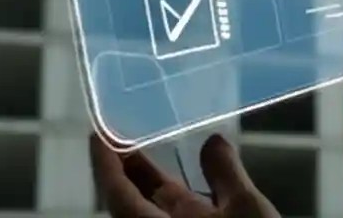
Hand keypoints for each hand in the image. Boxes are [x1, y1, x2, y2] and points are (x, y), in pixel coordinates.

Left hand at [91, 133, 279, 217]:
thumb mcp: (245, 209)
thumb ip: (225, 173)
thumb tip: (212, 142)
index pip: (115, 191)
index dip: (104, 160)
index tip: (97, 133)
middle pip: (128, 204)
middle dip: (124, 169)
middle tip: (122, 135)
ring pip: (150, 216)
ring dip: (148, 186)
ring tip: (148, 153)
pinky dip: (173, 204)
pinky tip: (190, 191)